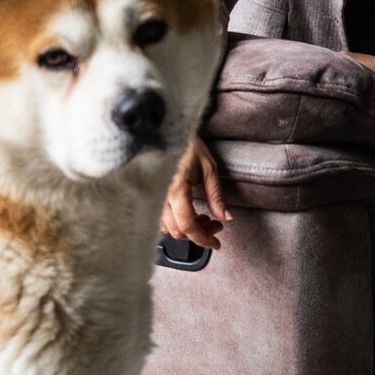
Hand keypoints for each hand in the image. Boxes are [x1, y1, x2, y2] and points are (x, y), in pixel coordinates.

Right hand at [162, 135, 229, 250]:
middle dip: (199, 234)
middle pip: (178, 231)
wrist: (167, 131)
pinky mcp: (149, 196)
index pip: (188, 225)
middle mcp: (159, 196)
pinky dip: (175, 222)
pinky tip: (187, 213)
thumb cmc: (187, 145)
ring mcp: (152, 197)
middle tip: (215, 224)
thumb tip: (225, 217)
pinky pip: (159, 219)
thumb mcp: (209, 168)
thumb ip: (216, 195)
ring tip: (203, 216)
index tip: (216, 243)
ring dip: (187, 229)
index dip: (204, 239)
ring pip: (167, 228)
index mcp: (175, 189)